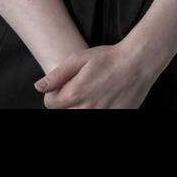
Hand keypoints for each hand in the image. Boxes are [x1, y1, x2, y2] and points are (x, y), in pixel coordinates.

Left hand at [34, 39, 158, 108]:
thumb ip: (58, 74)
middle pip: (64, 113)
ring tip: (90, 94)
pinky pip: (97, 117)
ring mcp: (101, 116)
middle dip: (67, 102)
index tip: (64, 85)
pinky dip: (97, 109)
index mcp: (75, 94)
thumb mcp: (80, 59)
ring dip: (80, 107)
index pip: (50, 104)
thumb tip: (39, 87)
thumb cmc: (109, 59)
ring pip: (79, 116)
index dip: (54, 93)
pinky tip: (102, 99)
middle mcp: (87, 109)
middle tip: (79, 89)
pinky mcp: (114, 117)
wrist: (138, 64)